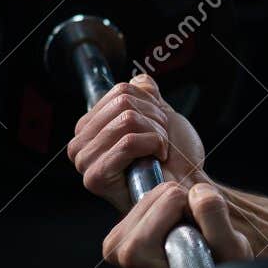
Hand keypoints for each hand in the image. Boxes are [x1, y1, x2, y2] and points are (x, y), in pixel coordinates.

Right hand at [67, 74, 206, 214]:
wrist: (187, 186)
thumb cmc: (173, 157)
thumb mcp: (158, 115)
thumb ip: (145, 93)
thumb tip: (139, 81)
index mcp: (89, 126)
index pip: (120, 91)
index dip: (150, 103)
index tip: (158, 125)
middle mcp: (80, 144)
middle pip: (123, 104)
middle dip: (155, 119)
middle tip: (162, 140)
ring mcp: (85, 162)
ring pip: (127, 120)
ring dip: (156, 133)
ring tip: (160, 149)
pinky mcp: (95, 178)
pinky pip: (128, 143)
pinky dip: (153, 145)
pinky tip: (158, 159)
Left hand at [102, 181, 251, 267]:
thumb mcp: (231, 253)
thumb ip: (214, 218)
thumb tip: (197, 192)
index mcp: (135, 253)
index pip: (171, 199)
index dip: (195, 213)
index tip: (200, 244)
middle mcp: (118, 249)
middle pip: (160, 192)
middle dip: (184, 211)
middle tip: (193, 244)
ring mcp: (116, 243)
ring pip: (155, 193)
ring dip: (177, 213)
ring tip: (185, 246)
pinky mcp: (120, 237)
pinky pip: (150, 202)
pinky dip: (167, 212)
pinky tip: (175, 240)